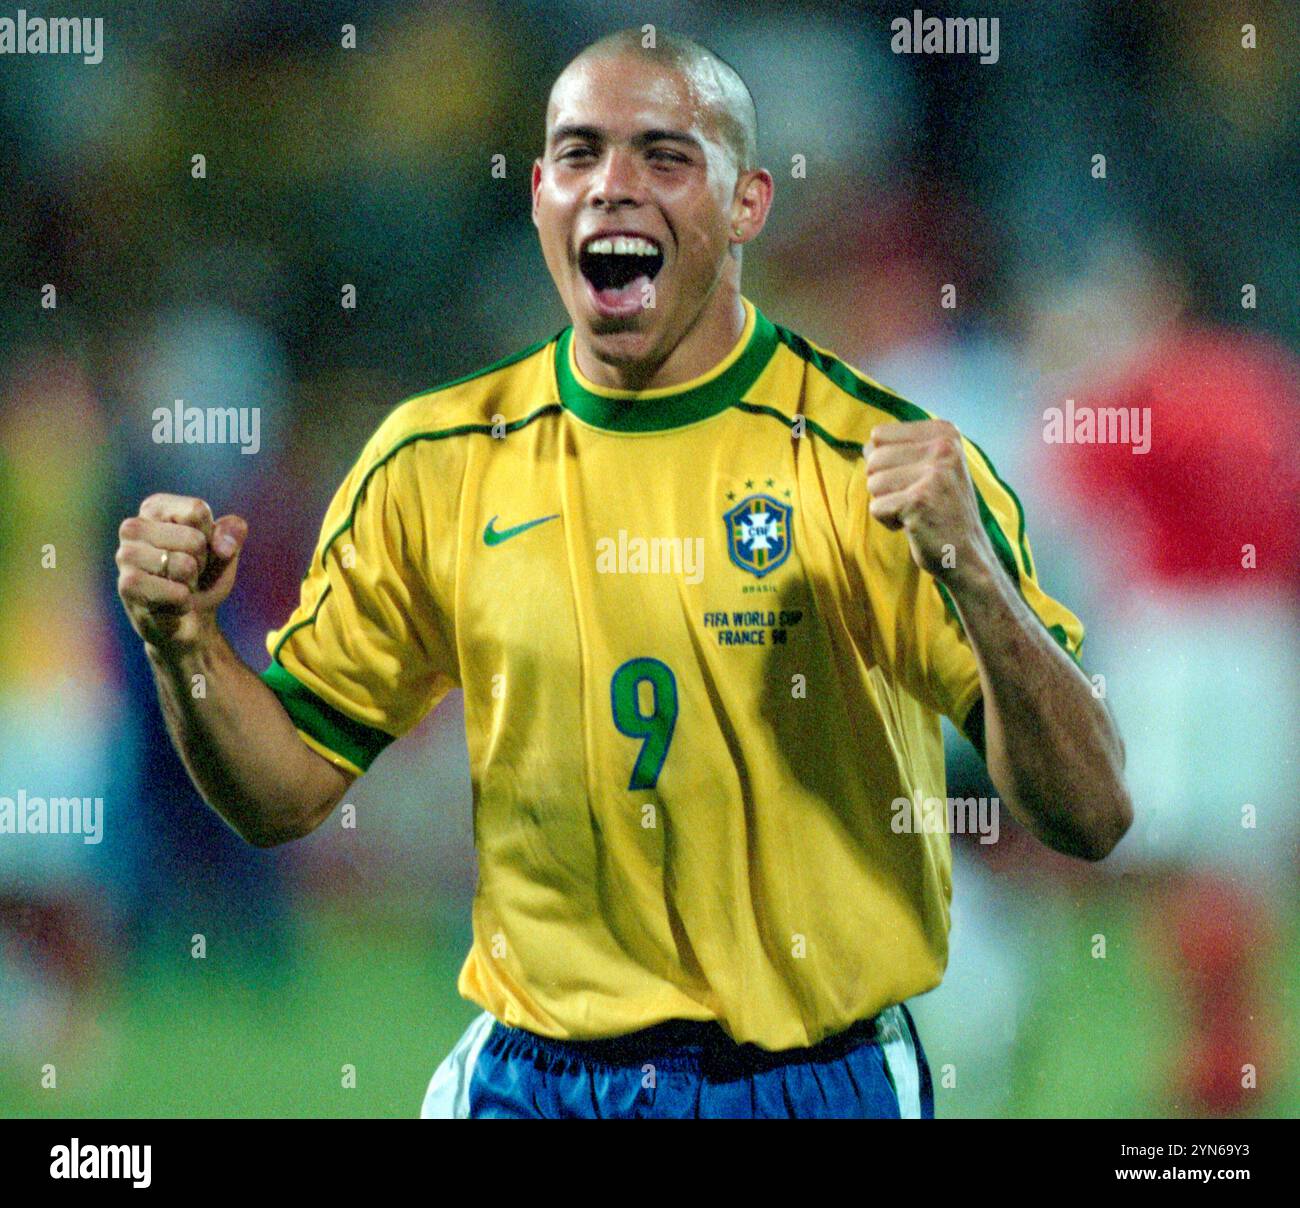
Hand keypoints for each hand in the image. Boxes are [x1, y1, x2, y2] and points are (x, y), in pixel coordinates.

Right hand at [115, 493, 247, 653]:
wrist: (191, 619)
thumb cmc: (205, 576)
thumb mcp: (227, 549)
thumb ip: (232, 533)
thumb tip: (224, 546)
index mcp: (155, 508)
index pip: (197, 510)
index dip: (210, 536)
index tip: (199, 549)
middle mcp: (133, 526)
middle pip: (194, 539)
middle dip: (202, 562)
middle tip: (189, 572)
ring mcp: (125, 556)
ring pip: (184, 565)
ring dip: (192, 582)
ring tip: (179, 585)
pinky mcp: (127, 585)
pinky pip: (175, 592)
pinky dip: (184, 602)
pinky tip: (172, 603)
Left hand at [864, 419, 994, 584]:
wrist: (966, 553)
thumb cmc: (942, 510)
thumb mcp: (933, 466)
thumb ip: (903, 448)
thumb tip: (866, 445)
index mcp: (945, 432)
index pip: (879, 435)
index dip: (885, 462)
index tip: (913, 479)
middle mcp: (943, 447)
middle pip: (873, 458)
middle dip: (883, 485)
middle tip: (914, 500)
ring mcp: (934, 472)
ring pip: (873, 483)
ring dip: (887, 503)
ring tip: (915, 511)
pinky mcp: (920, 500)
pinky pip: (876, 507)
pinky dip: (888, 521)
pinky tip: (913, 525)